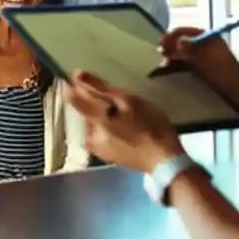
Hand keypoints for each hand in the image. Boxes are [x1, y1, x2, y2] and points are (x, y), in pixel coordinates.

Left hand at [63, 70, 182, 172]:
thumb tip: (77, 75)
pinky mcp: (106, 156)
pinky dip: (106, 127)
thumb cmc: (151, 127)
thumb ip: (100, 88)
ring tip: (122, 113)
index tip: (78, 77)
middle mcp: (89, 137)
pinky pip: (99, 135)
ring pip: (92, 123)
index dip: (74, 86)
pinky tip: (123, 127)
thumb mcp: (129, 101)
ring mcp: (97, 149)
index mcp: (95, 122)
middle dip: (93, 102)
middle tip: (115, 98)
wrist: (165, 162)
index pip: (73, 99)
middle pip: (84, 112)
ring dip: (101, 115)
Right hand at [158, 26, 238, 97]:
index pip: (185, 31)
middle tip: (160, 54)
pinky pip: (188, 59)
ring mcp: (205, 53)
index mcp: (209, 36)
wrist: (238, 91)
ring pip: (184, 50)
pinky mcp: (204, 64)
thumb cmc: (222, 73)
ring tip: (163, 62)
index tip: (160, 44)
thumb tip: (176, 41)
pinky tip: (170, 67)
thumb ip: (189, 49)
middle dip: (171, 45)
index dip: (171, 36)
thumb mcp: (204, 60)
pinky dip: (179, 61)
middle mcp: (206, 42)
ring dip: (173, 54)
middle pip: (184, 40)